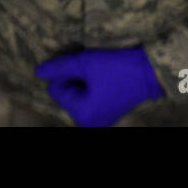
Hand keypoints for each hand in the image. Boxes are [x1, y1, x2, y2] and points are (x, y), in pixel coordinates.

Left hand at [34, 47, 164, 126]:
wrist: (150, 72)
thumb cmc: (118, 67)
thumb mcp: (85, 63)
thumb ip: (59, 68)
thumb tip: (38, 72)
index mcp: (82, 115)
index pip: (56, 89)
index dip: (66, 73)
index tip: (85, 67)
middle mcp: (88, 124)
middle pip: (66, 94)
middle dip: (75, 79)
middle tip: (94, 71)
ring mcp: (98, 121)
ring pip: (76, 95)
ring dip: (83, 82)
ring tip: (101, 75)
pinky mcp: (106, 115)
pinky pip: (88, 99)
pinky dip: (92, 87)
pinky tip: (105, 80)